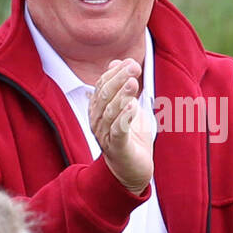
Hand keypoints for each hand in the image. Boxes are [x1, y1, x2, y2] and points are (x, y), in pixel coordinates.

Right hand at [89, 59, 151, 194]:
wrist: (132, 171)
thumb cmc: (130, 138)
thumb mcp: (127, 107)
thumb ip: (121, 86)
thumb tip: (116, 61)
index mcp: (98, 111)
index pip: (101, 87)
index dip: (114, 73)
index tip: (131, 62)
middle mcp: (98, 123)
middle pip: (104, 96)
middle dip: (118, 79)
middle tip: (134, 67)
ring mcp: (106, 136)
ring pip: (109, 112)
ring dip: (122, 95)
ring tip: (134, 82)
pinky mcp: (117, 149)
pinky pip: (118, 131)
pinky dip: (125, 117)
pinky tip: (133, 106)